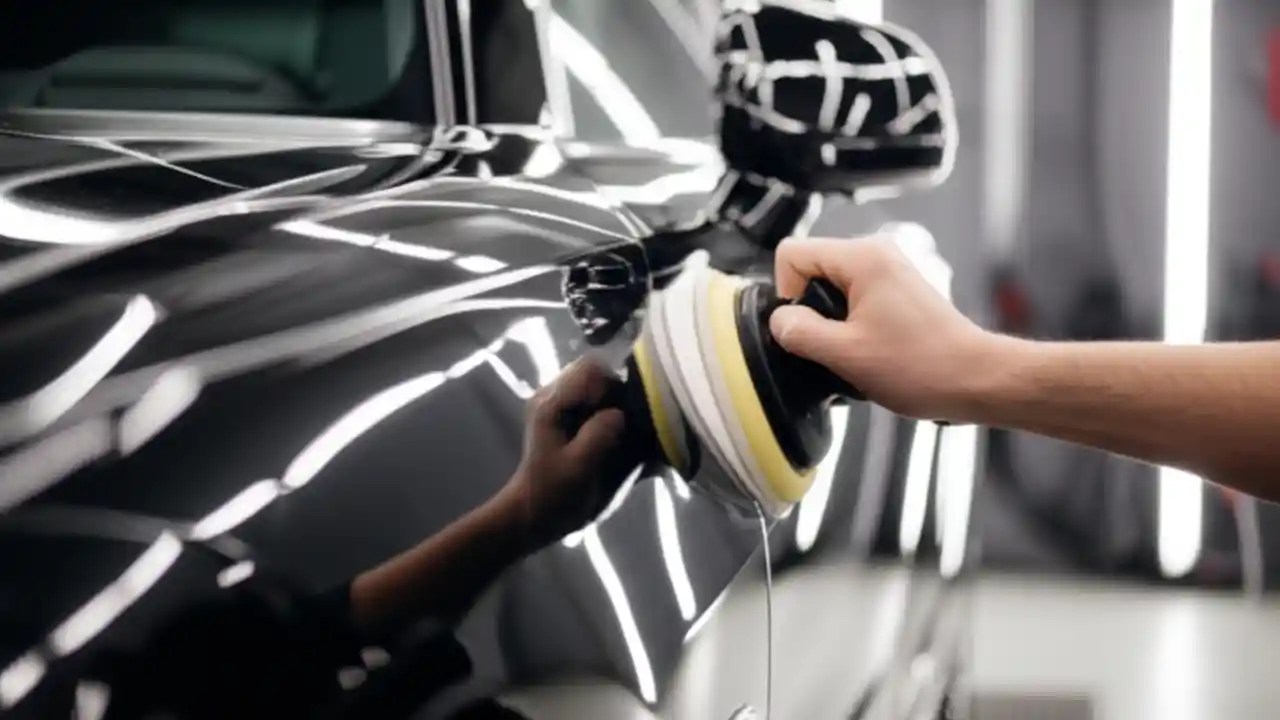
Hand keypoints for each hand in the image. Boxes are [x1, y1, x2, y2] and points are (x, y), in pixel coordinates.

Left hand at [504, 358, 627, 545]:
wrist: (533, 516)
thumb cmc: (554, 494)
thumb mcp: (579, 468)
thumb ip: (599, 435)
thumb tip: (621, 414)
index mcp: (551, 403)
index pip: (591, 368)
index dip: (614, 387)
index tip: (623, 415)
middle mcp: (554, 396)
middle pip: (598, 374)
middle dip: (619, 397)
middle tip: (627, 428)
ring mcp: (560, 406)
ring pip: (601, 388)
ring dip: (617, 408)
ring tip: (622, 435)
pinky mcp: (569, 419)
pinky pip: (598, 403)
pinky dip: (611, 416)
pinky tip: (615, 439)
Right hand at [769, 236, 994, 419]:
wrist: (976, 378)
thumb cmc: (922, 366)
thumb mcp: (845, 354)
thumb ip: (799, 333)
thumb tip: (779, 321)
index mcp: (862, 258)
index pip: (792, 254)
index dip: (787, 293)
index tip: (808, 328)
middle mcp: (877, 255)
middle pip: (811, 268)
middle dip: (810, 310)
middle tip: (833, 346)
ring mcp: (890, 272)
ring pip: (831, 287)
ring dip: (831, 322)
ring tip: (853, 352)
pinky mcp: (899, 291)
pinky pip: (854, 298)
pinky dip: (851, 325)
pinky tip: (868, 352)